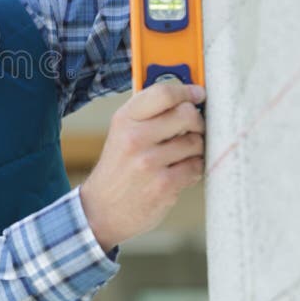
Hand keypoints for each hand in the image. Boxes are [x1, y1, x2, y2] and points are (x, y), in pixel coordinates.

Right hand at [79, 82, 205, 251]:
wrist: (101, 209)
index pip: (163, 92)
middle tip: (193, 129)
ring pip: (196, 142)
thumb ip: (148, 113)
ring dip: (196, 149)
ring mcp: (149, 162)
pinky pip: (196, 166)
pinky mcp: (164, 185)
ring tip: (181, 155)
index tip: (198, 94)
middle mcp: (135, 137)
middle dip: (197, 121)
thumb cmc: (118, 168)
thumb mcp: (122, 133)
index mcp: (124, 119)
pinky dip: (193, 169)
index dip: (187, 90)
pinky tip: (180, 172)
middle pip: (186, 114)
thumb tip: (186, 95)